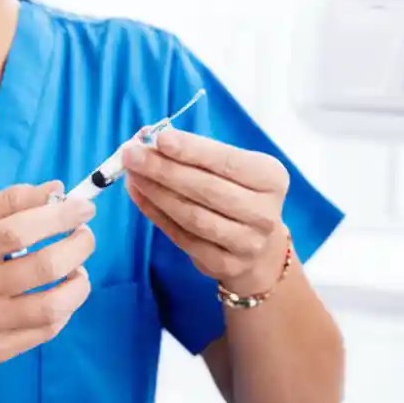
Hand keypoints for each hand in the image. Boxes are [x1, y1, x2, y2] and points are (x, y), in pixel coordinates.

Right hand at [0, 182, 96, 364]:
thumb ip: (11, 201)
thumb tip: (57, 190)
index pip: (16, 231)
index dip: (58, 217)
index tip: (84, 208)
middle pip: (42, 268)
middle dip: (77, 247)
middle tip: (85, 236)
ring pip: (52, 307)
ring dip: (79, 283)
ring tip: (78, 268)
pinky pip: (47, 330)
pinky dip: (66, 308)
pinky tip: (62, 294)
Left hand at [123, 128, 290, 295]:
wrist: (260, 250)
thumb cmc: (239, 194)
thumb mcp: (233, 169)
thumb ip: (197, 154)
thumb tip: (150, 139)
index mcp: (271, 179)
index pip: (227, 162)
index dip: (192, 150)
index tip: (160, 138)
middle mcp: (264, 213)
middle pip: (207, 189)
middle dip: (164, 169)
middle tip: (132, 154)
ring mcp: (246, 243)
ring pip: (192, 216)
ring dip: (156, 192)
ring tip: (132, 174)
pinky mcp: (224, 264)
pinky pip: (182, 237)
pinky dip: (155, 214)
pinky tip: (138, 195)